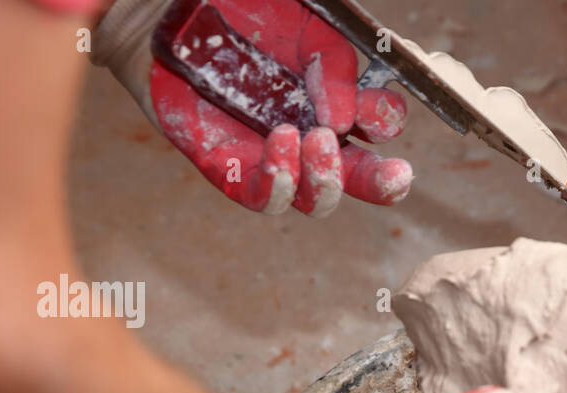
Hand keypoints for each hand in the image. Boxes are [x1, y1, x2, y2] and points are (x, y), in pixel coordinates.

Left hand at [92, 0, 411, 215]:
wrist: (170, 12)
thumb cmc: (245, 12)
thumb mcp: (304, 24)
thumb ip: (331, 63)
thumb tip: (343, 118)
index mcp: (335, 98)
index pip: (377, 125)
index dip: (386, 122)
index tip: (375, 108)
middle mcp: (309, 135)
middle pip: (357, 179)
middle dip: (382, 182)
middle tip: (396, 176)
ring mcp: (271, 157)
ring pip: (315, 200)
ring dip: (327, 178)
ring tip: (317, 139)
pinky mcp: (230, 168)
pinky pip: (263, 197)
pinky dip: (280, 181)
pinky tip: (282, 144)